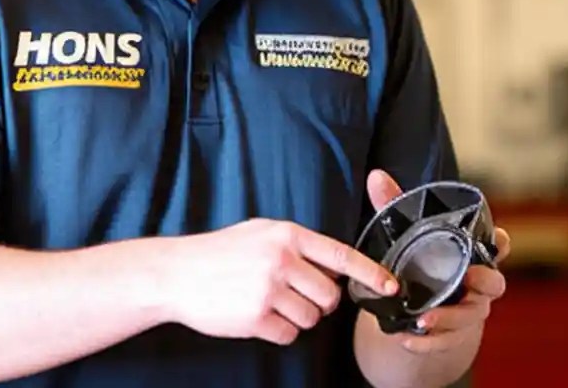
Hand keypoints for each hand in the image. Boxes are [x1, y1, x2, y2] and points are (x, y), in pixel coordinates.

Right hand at [159, 218, 397, 344]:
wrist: (177, 273)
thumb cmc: (220, 252)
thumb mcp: (261, 232)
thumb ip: (297, 245)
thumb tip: (333, 263)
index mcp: (288, 235)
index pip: (341, 255)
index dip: (370, 273)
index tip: (390, 285)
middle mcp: (282, 260)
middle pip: (330, 295)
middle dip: (321, 301)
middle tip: (298, 296)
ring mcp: (269, 290)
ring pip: (312, 318)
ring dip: (298, 317)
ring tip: (272, 303)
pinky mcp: (255, 317)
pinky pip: (288, 334)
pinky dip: (279, 331)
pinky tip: (259, 317)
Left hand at [366, 170, 511, 353]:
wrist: (416, 306)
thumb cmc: (420, 259)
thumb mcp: (407, 231)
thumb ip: (395, 204)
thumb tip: (376, 176)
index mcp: (474, 254)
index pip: (500, 246)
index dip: (503, 244)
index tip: (499, 240)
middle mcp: (478, 283)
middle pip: (495, 284)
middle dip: (484, 282)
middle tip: (467, 279)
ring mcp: (468, 310)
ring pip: (470, 317)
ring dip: (448, 319)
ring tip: (422, 319)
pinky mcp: (451, 335)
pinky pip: (445, 342)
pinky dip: (427, 342)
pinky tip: (406, 338)